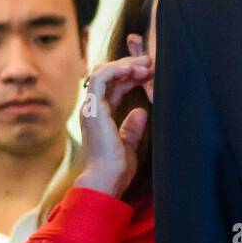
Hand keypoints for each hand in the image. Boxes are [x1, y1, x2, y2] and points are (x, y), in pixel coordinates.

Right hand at [74, 54, 152, 198]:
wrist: (106, 179)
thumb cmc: (116, 167)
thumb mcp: (129, 144)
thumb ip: (132, 127)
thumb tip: (141, 111)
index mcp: (100, 115)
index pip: (114, 86)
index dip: (132, 76)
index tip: (151, 73)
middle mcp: (92, 108)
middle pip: (108, 75)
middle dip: (130, 65)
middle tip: (150, 63)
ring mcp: (90, 107)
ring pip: (103, 72)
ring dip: (125, 64)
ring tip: (145, 64)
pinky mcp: (92, 107)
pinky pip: (99, 78)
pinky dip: (116, 69)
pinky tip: (133, 69)